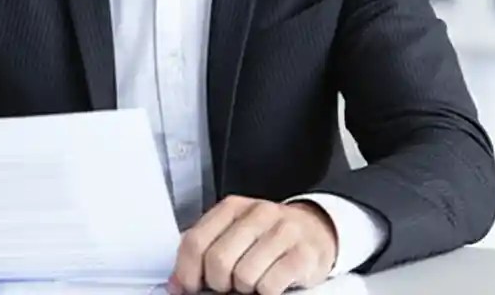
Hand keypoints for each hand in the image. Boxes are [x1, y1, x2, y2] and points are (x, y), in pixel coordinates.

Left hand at [169, 196, 337, 294]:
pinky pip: (269, 285)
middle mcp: (258, 213)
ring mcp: (283, 232)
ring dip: (245, 288)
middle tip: (228, 285)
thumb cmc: (269, 236)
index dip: (187, 271)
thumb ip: (206, 250)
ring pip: (244, 276)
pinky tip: (270, 282)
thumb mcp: (235, 234)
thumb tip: (177, 282)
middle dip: (218, 282)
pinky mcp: (303, 254)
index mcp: (233, 207)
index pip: (195, 241)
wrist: (316, 230)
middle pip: (218, 260)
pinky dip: (265, 292)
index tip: (189, 285)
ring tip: (253, 280)